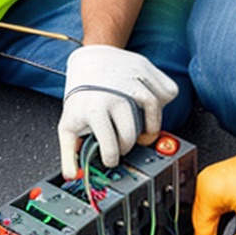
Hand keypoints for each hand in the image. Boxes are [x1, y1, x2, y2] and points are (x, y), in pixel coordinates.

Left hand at [58, 45, 177, 178]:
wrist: (92, 58)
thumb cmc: (82, 95)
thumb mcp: (69, 124)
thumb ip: (70, 153)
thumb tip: (74, 176)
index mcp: (93, 109)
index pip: (110, 145)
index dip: (112, 157)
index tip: (111, 159)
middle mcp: (113, 94)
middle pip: (133, 132)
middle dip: (128, 145)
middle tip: (124, 145)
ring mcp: (132, 79)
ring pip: (154, 110)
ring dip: (152, 127)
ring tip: (142, 133)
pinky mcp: (146, 69)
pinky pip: (166, 92)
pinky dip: (163, 104)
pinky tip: (150, 110)